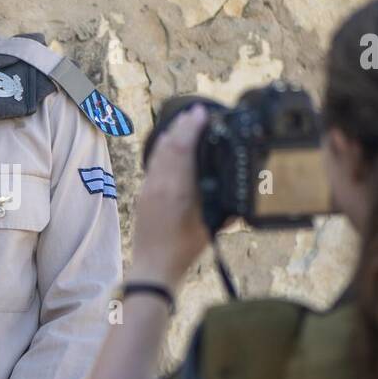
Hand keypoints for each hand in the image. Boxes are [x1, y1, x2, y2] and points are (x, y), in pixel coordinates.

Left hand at [129, 104, 210, 288]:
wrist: (153, 266)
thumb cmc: (183, 249)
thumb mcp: (209, 223)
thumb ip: (221, 200)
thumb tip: (233, 179)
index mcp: (175, 189)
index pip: (181, 148)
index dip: (191, 127)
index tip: (201, 113)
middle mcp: (158, 184)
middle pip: (168, 144)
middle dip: (182, 125)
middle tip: (196, 112)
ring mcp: (148, 188)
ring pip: (158, 152)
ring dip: (173, 135)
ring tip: (186, 123)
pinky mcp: (144, 193)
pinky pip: (154, 163)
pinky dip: (164, 149)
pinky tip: (171, 146)